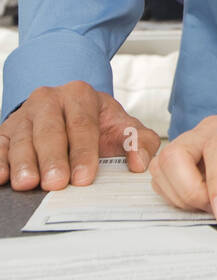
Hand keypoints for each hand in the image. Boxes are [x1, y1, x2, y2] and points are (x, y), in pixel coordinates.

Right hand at [0, 81, 160, 189]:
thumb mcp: (122, 127)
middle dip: (52, 158)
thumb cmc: (97, 124)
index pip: (82, 124)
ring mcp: (24, 115)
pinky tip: (1, 176)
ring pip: (22, 138)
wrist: (68, 111)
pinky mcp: (6, 130)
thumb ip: (139, 142)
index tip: (84, 178)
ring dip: (23, 162)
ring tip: (28, 183)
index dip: (83, 152)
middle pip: (49, 130)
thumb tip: (140, 163)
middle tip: (56, 183)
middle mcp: (49, 100)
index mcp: (80, 95)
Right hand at [149, 103, 216, 220]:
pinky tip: (198, 203)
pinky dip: (174, 194)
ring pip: (164, 164)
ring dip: (180, 194)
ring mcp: (196, 141)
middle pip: (178, 153)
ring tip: (208, 207)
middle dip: (189, 189)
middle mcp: (213, 127)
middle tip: (213, 209)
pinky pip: (163, 175)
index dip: (216, 179)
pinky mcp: (187, 158)